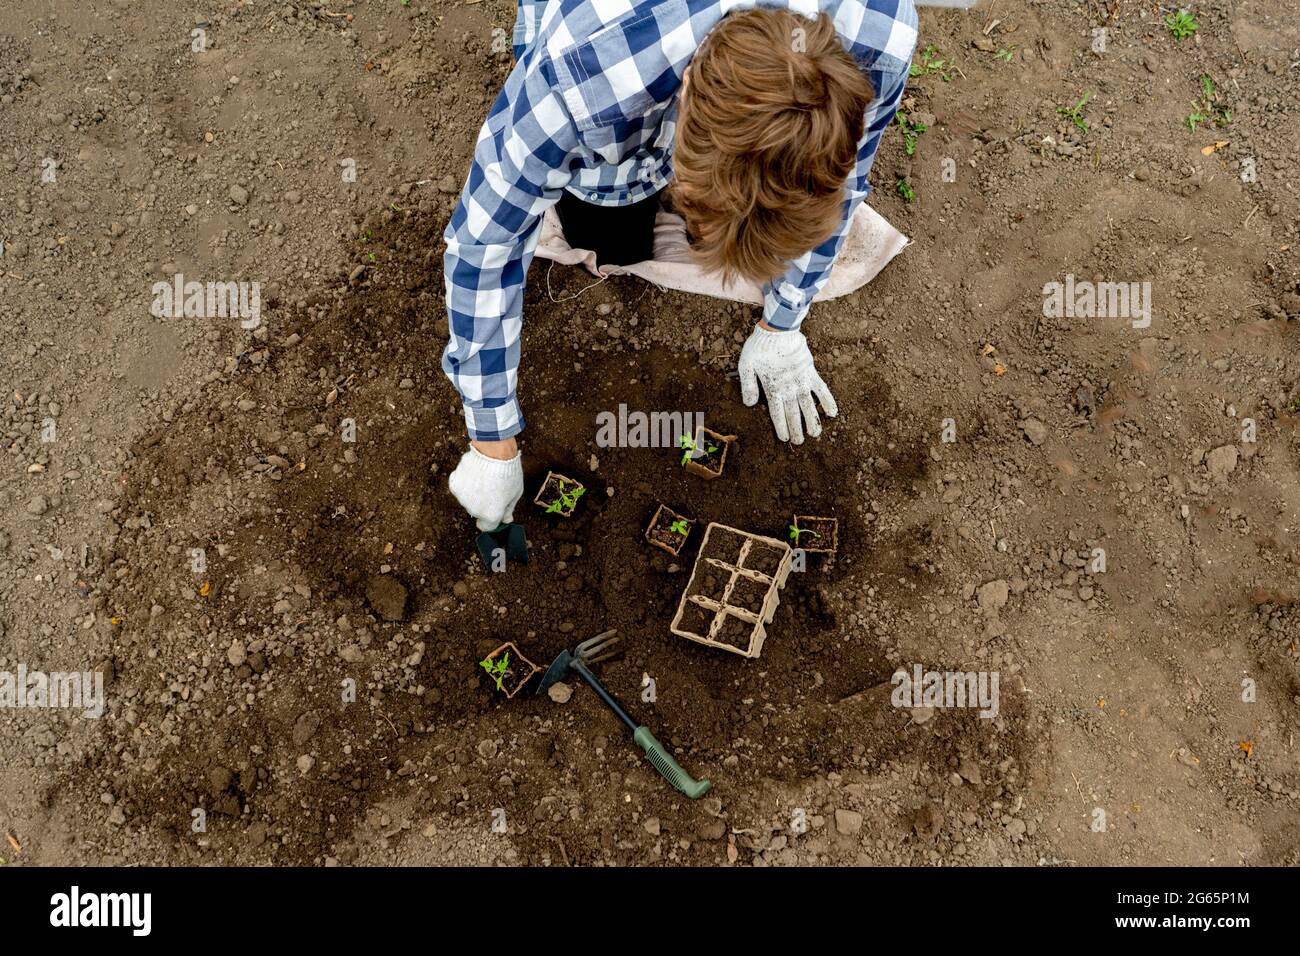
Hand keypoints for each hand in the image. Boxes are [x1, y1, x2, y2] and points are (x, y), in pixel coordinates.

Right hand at [448, 440, 523, 530]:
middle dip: (484, 504)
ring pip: (468, 499)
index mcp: (491, 514)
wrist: (494, 452)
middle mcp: (474, 510)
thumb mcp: (516, 493)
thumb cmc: (508, 472)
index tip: (496, 509)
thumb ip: (508, 509)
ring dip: (473, 492)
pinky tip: (474, 472)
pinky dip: (465, 481)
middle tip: (493, 487)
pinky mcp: (454, 483)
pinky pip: (459, 486)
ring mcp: (462, 497)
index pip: (487, 527)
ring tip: (484, 477)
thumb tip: (505, 520)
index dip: (493, 518)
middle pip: (478, 512)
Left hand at [737, 324, 836, 443]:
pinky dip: (827, 400)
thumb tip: (750, 405)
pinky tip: (832, 413)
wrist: (778, 330)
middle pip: (794, 413)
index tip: (784, 438)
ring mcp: (801, 381)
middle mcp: (789, 388)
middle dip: (796, 429)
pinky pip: (821, 388)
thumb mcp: (746, 365)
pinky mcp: (810, 372)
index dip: (781, 426)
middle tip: (799, 442)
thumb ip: (748, 386)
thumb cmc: (759, 347)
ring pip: (808, 405)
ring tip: (815, 434)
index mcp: (773, 388)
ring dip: (812, 420)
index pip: (777, 412)